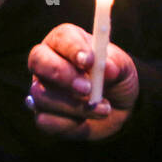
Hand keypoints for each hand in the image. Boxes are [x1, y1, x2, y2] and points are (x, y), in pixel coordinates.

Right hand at [26, 23, 138, 140]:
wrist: (117, 107)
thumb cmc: (116, 78)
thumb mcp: (124, 68)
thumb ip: (116, 65)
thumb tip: (108, 68)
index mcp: (65, 41)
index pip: (62, 38)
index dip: (73, 49)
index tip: (90, 61)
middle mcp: (47, 61)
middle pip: (38, 60)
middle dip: (62, 74)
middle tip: (87, 88)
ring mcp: (41, 88)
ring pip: (42, 95)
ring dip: (75, 106)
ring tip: (103, 108)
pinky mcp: (43, 114)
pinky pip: (45, 120)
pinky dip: (69, 123)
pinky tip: (84, 121)